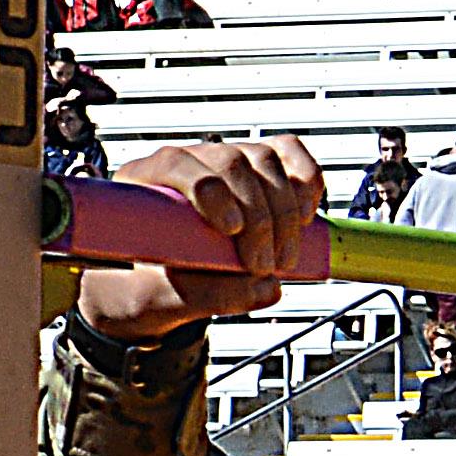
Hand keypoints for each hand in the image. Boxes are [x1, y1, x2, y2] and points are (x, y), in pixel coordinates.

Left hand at [77, 134, 325, 339]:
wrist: (169, 283)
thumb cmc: (157, 285)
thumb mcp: (167, 300)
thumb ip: (208, 295)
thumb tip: (266, 287)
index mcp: (148, 182)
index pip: (177, 164)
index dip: (210, 192)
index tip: (231, 231)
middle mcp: (190, 162)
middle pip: (231, 162)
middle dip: (258, 216)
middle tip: (264, 265)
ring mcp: (228, 161)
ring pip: (264, 159)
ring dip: (286, 210)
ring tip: (284, 257)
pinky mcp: (260, 168)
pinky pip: (289, 155)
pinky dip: (306, 180)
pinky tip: (307, 215)